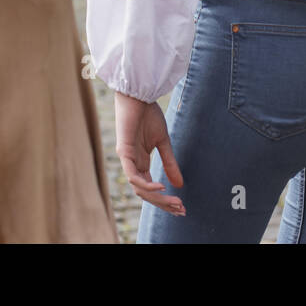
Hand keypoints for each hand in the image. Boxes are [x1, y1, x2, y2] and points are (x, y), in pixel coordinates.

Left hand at [114, 91, 185, 215]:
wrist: (138, 95)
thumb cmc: (148, 115)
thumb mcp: (163, 142)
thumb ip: (169, 162)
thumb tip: (179, 185)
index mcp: (141, 163)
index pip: (151, 189)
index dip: (165, 200)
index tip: (182, 207)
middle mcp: (132, 164)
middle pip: (146, 193)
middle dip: (164, 204)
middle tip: (181, 210)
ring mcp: (127, 159)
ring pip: (139, 188)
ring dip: (157, 198)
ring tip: (174, 201)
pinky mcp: (123, 151)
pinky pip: (132, 175)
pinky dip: (146, 184)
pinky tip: (160, 187)